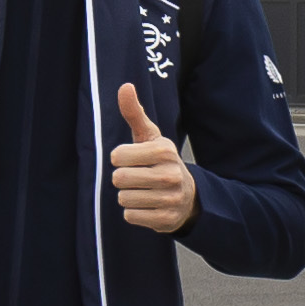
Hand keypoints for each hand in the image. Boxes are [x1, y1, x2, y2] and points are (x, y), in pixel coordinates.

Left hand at [112, 82, 198, 232]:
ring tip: (143, 192)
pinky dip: (134, 213)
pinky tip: (147, 206)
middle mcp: (170, 174)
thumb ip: (135, 113)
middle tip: (136, 178)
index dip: (119, 159)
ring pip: (123, 199)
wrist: (187, 196)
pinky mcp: (166, 219)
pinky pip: (130, 216)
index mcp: (164, 150)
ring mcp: (170, 198)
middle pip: (119, 179)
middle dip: (122, 179)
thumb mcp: (149, 137)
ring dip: (127, 197)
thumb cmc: (160, 162)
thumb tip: (125, 86)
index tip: (132, 160)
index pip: (117, 156)